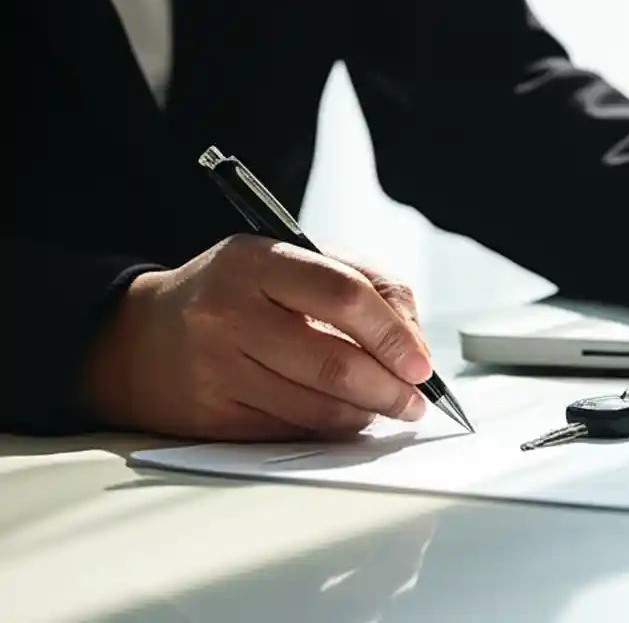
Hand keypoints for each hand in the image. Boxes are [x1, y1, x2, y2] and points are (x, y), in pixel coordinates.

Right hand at [83, 235, 433, 439]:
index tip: (422, 362)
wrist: (142, 338)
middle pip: (334, 363)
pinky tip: (342, 419)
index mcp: (257, 260)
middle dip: (390, 388)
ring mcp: (215, 367)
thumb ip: (367, 286)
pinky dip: (330, 431)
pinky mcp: (210, 416)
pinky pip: (291, 433)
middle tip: (415, 398)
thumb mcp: (294, 262)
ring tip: (387, 408)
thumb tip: (416, 343)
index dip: (393, 334)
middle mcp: (229, 312)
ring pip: (317, 407)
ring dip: (366, 414)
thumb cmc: (237, 296)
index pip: (343, 295)